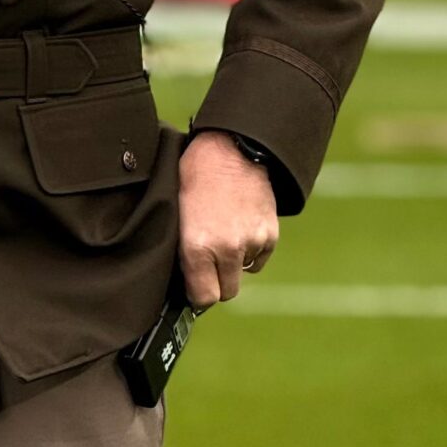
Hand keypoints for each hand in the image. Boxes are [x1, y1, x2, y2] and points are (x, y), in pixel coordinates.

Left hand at [177, 130, 278, 307]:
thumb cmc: (194, 177)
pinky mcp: (270, 234)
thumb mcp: (177, 215)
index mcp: (197, 247)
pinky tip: (239, 227)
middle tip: (208, 265)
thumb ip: (183, 252)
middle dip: (216, 283)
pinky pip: (259, 258)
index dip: (197, 295)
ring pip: (242, 273)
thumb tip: (185, 281)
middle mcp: (227, 249)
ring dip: (233, 263)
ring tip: (223, 234)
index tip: (194, 287)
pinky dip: (251, 250)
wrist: (231, 149)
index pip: (203, 298)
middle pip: (226, 293)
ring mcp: (251, 242)